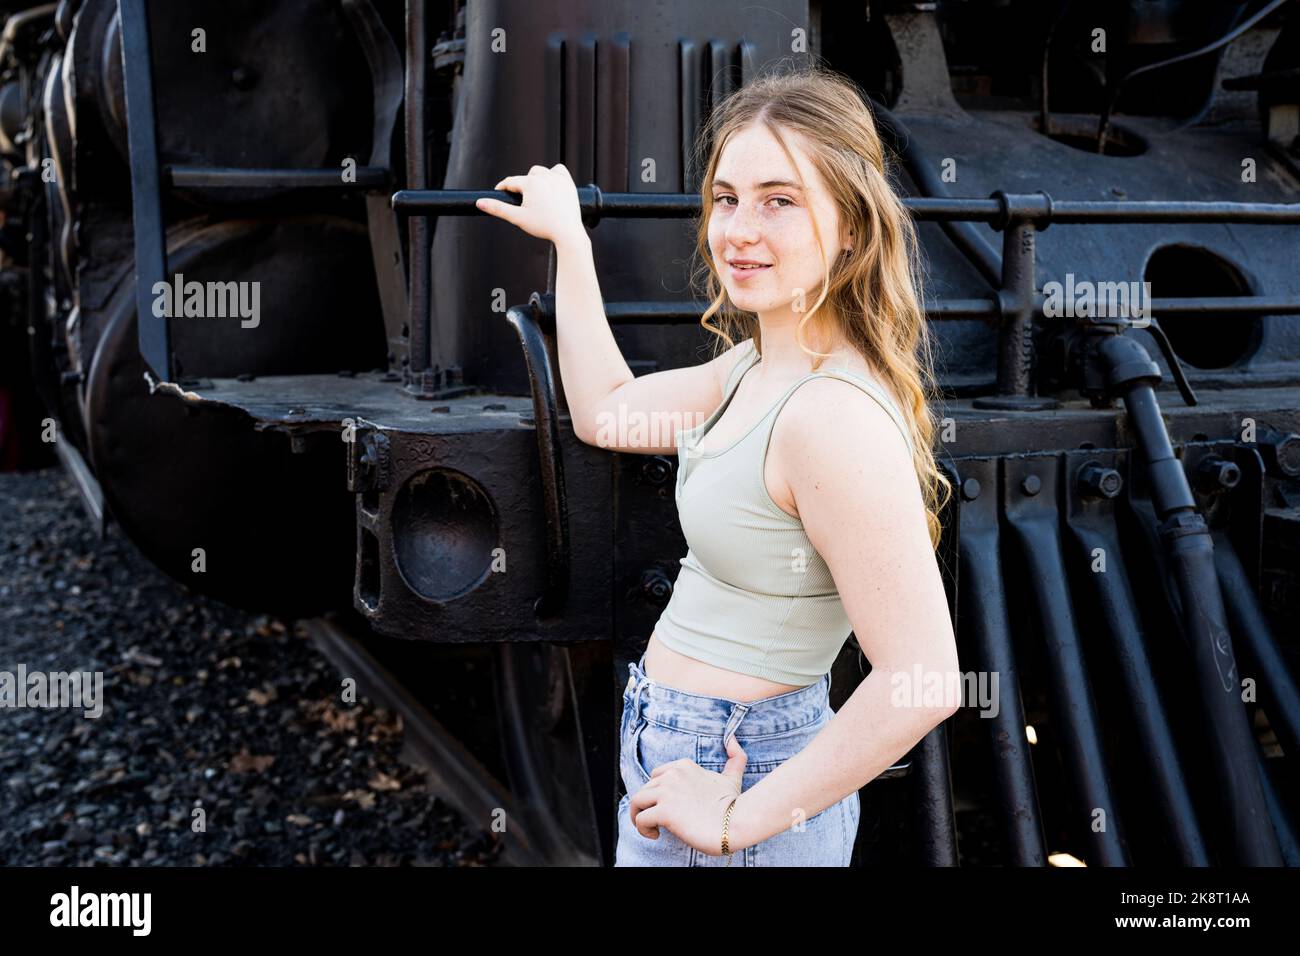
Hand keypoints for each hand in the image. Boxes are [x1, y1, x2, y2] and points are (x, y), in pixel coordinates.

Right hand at [474, 163, 585, 245]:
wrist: (568, 233)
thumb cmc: (544, 226)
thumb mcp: (518, 217)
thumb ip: (498, 209)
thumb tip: (479, 202)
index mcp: (531, 183)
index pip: (511, 182)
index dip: (503, 188)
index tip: (499, 192)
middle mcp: (545, 176)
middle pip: (527, 176)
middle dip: (522, 185)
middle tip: (523, 200)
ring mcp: (558, 178)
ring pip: (541, 172)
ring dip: (537, 179)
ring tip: (536, 194)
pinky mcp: (569, 183)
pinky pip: (558, 170)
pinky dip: (553, 175)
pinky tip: (551, 185)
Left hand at [627, 732, 747, 856]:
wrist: (736, 823)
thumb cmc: (734, 804)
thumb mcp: (732, 777)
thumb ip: (734, 758)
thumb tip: (732, 739)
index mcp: (684, 766)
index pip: (657, 775)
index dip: (658, 792)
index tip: (666, 807)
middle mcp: (672, 775)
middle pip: (645, 788)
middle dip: (648, 805)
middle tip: (657, 821)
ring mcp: (667, 792)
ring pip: (637, 801)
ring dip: (639, 816)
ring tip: (651, 828)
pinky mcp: (664, 811)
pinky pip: (640, 819)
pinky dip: (642, 829)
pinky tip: (655, 835)